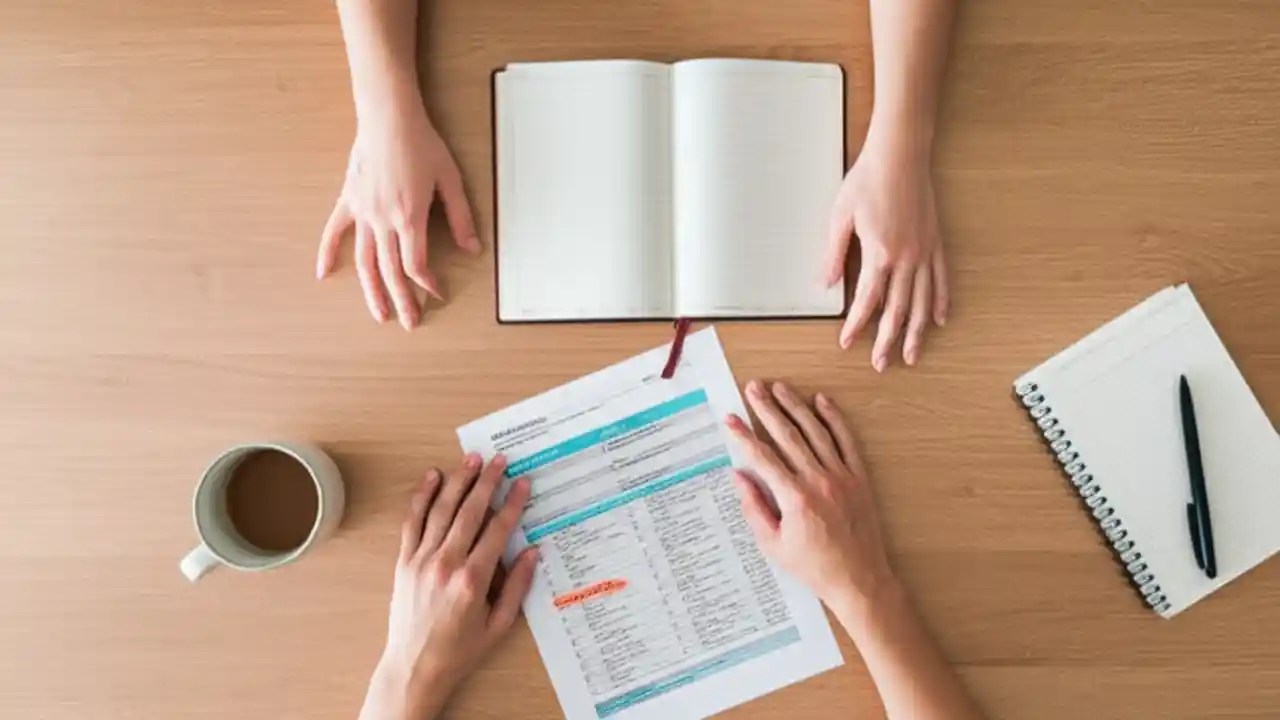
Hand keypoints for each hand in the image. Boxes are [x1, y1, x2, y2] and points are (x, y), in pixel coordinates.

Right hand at [317, 99, 480, 330]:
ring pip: (365, 261)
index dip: (427, 284)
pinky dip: (328, 253)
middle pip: (392, 271)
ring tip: (378, 314)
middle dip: (402, 300)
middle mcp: (384, 221)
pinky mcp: (349, 201)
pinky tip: (324, 275)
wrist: (388, 117)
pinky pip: (335, 231)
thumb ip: (460, 217)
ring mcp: (363, 213)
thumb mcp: (450, 180)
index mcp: (410, 218)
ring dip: (371, 291)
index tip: (436, 293)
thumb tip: (473, 248)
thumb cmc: (422, 144)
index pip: (417, 264)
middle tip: (409, 323)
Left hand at [359, 455, 537, 719]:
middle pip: (470, 512)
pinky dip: (422, 497)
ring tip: (471, 459)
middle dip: (487, 482)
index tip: (523, 483)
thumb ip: (517, 586)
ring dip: (458, 481)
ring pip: (442, 510)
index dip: (513, 503)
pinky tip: (432, 477)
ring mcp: (421, 560)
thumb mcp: (499, 625)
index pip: (498, 530)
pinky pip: (413, 522)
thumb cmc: (459, 650)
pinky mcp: (404, 562)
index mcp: (473, 580)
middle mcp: (446, 564)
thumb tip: (532, 552)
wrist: (414, 667)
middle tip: (500, 460)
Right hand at [725, 380, 895, 611]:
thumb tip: (739, 476)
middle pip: (788, 436)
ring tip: (780, 387)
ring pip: (815, 432)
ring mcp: (841, 476)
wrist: (860, 580)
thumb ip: (754, 508)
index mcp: (795, 498)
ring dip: (796, 406)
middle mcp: (819, 481)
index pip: (763, 457)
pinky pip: (846, 441)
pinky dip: (834, 419)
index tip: (730, 419)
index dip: (744, 435)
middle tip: (753, 388)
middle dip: (767, 409)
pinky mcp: (859, 478)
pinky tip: (822, 401)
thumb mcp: (774, 545)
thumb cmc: (814, 567)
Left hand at [825, 127, 949, 369]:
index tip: (847, 344)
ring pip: (922, 302)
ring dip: (916, 332)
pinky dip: (941, 302)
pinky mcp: (935, 242)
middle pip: (898, 310)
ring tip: (912, 355)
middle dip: (888, 340)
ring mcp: (925, 251)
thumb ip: (834, 254)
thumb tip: (826, 284)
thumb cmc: (867, 181)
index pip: (868, 301)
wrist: (900, 154)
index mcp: (880, 254)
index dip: (857, 325)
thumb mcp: (840, 217)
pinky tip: (938, 320)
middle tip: (880, 364)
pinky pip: (941, 279)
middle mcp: (907, 258)